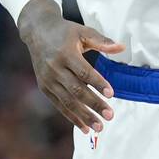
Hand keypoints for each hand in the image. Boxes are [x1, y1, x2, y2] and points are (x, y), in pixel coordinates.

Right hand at [18, 0, 124, 133]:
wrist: (37, 31)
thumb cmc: (65, 32)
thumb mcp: (83, 32)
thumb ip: (102, 41)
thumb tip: (121, 47)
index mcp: (65, 53)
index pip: (84, 72)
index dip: (98, 84)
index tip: (111, 94)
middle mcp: (54, 68)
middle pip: (76, 90)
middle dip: (94, 104)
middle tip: (110, 116)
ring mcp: (48, 80)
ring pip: (67, 101)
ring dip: (84, 116)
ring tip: (99, 127)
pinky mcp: (44, 88)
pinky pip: (59, 105)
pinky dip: (72, 117)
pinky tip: (85, 127)